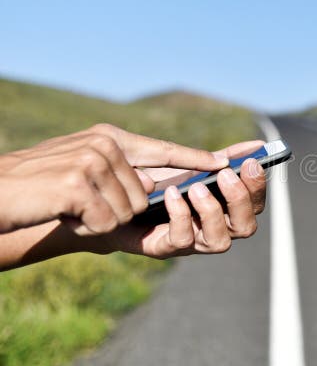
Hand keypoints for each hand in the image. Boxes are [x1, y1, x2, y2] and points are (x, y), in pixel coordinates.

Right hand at [0, 123, 228, 234]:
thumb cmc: (41, 188)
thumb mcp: (84, 172)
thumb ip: (122, 172)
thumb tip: (156, 184)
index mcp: (110, 138)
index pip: (163, 150)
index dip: (196, 158)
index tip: (226, 162)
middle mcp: (105, 144)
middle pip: (146, 194)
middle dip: (118, 210)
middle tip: (81, 203)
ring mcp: (92, 161)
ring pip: (128, 210)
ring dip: (100, 218)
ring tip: (70, 206)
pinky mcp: (78, 184)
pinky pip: (107, 221)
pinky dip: (87, 226)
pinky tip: (64, 212)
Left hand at [103, 140, 267, 257]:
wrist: (104, 194)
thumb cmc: (147, 178)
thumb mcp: (184, 163)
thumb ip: (217, 157)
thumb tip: (257, 145)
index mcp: (222, 206)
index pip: (254, 203)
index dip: (258, 186)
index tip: (252, 163)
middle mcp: (211, 227)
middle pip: (246, 227)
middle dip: (240, 200)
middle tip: (225, 175)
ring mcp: (190, 241)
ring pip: (221, 242)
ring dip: (212, 212)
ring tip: (195, 188)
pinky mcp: (164, 248)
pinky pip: (183, 240)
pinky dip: (180, 215)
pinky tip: (170, 194)